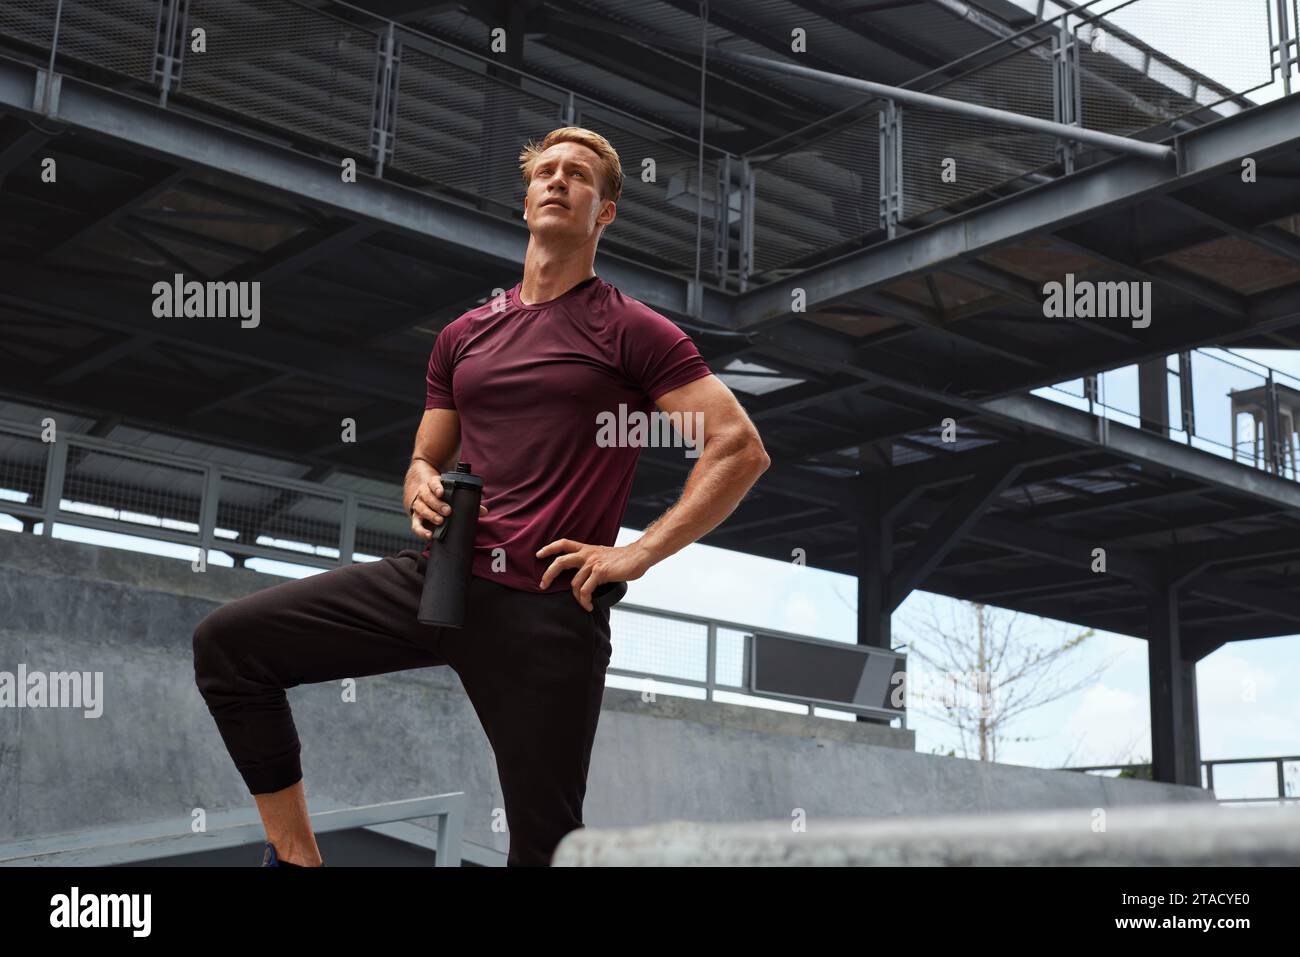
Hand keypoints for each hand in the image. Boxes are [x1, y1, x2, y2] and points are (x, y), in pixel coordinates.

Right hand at [409, 478, 488, 540]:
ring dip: (431, 515)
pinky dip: (421, 531)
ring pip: (421, 508)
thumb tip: (484, 511)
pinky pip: (416, 525)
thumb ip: (467, 502)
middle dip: (437, 504)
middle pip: (427, 496)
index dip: (436, 487)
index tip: (442, 493)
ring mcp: (418, 506)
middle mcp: (423, 494)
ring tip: (440, 521)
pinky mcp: (416, 519)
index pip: (433, 483)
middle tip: (448, 511)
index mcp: (433, 485)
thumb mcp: (454, 496)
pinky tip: (429, 535)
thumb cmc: (444, 498)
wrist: (427, 500)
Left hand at [536, 539, 651, 609]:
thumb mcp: (604, 556)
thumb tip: (587, 578)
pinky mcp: (600, 573)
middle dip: (548, 574)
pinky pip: (585, 591)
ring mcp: (593, 564)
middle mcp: (587, 555)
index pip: (564, 544)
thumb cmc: (624, 559)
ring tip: (583, 605)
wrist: (639, 556)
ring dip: (576, 598)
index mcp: (587, 549)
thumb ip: (593, 563)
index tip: (538, 554)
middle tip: (543, 585)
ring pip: (574, 583)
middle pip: (560, 561)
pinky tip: (589, 606)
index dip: (549, 548)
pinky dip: (585, 601)